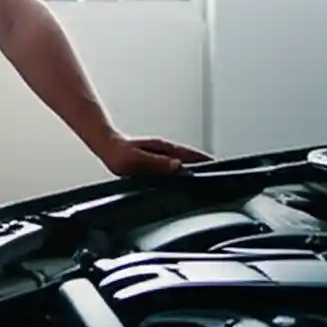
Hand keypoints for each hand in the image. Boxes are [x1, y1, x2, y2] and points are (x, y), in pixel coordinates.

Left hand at [95, 133, 211, 176]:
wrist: (106, 146)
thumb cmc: (118, 153)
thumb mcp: (138, 160)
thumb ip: (157, 163)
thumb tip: (178, 167)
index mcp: (164, 149)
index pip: (192, 155)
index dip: (206, 162)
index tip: (220, 168)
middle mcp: (165, 150)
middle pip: (192, 159)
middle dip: (205, 166)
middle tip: (219, 177)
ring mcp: (162, 154)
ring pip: (184, 162)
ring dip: (195, 169)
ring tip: (206, 179)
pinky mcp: (157, 160)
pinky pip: (175, 166)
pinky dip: (183, 172)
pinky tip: (182, 180)